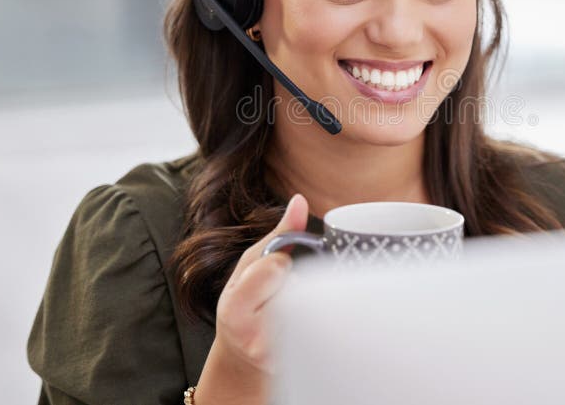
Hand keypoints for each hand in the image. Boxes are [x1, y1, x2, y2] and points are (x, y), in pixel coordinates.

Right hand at [195, 194, 307, 404]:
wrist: (245, 359)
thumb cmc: (247, 302)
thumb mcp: (252, 266)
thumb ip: (279, 235)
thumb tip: (300, 200)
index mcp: (234, 309)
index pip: (275, 267)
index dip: (281, 263)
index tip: (276, 273)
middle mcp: (254, 338)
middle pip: (300, 286)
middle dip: (299, 283)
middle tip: (285, 294)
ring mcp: (280, 357)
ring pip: (318, 305)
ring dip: (314, 300)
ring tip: (295, 309)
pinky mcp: (303, 365)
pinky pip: (330, 325)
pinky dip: (325, 316)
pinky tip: (308, 322)